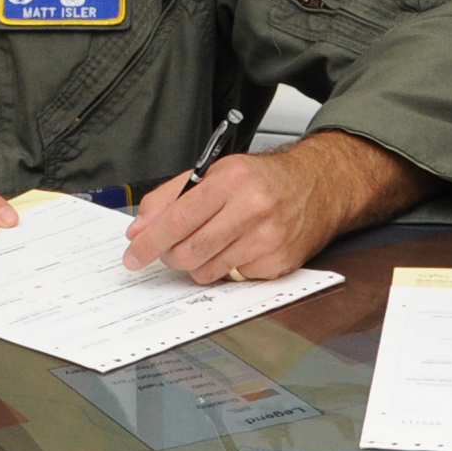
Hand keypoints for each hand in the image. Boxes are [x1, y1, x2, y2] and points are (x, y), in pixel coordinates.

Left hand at [119, 132, 409, 284]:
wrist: (318, 187)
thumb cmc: (264, 180)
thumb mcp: (216, 172)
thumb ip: (172, 195)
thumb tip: (141, 226)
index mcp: (231, 180)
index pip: (178, 218)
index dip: (149, 241)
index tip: (133, 254)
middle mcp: (251, 209)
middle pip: (189, 251)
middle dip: (169, 256)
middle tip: (167, 251)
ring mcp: (267, 239)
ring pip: (207, 270)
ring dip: (196, 264)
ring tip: (208, 243)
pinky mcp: (278, 263)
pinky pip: (232, 278)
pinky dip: (224, 268)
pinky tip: (236, 248)